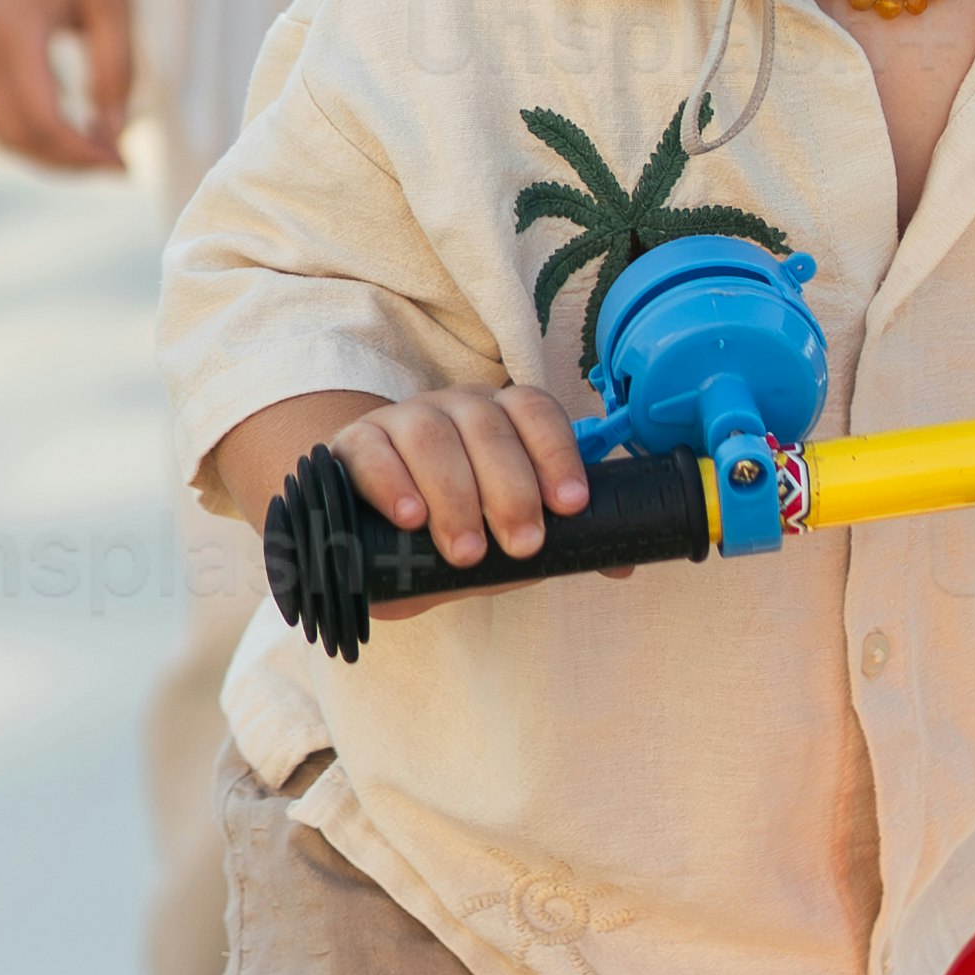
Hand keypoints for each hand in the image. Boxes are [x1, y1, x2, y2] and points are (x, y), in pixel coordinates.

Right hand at [0, 0, 137, 173]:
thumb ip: (116, 68)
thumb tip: (114, 132)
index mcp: (12, 30)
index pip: (42, 119)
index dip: (83, 152)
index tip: (126, 163)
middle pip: (16, 137)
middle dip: (67, 162)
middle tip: (120, 164)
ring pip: (0, 131)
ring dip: (46, 153)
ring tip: (100, 150)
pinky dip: (31, 131)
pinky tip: (76, 126)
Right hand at [203, 377, 596, 560]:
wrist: (365, 522)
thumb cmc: (452, 521)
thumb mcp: (503, 533)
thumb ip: (556, 545)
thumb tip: (623, 566)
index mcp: (499, 418)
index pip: (535, 411)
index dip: (557, 452)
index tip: (572, 504)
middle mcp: (453, 408)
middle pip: (488, 427)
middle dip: (511, 489)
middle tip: (524, 545)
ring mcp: (401, 420)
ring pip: (432, 436)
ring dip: (455, 494)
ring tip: (467, 549)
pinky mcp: (351, 445)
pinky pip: (371, 451)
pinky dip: (391, 483)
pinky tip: (409, 517)